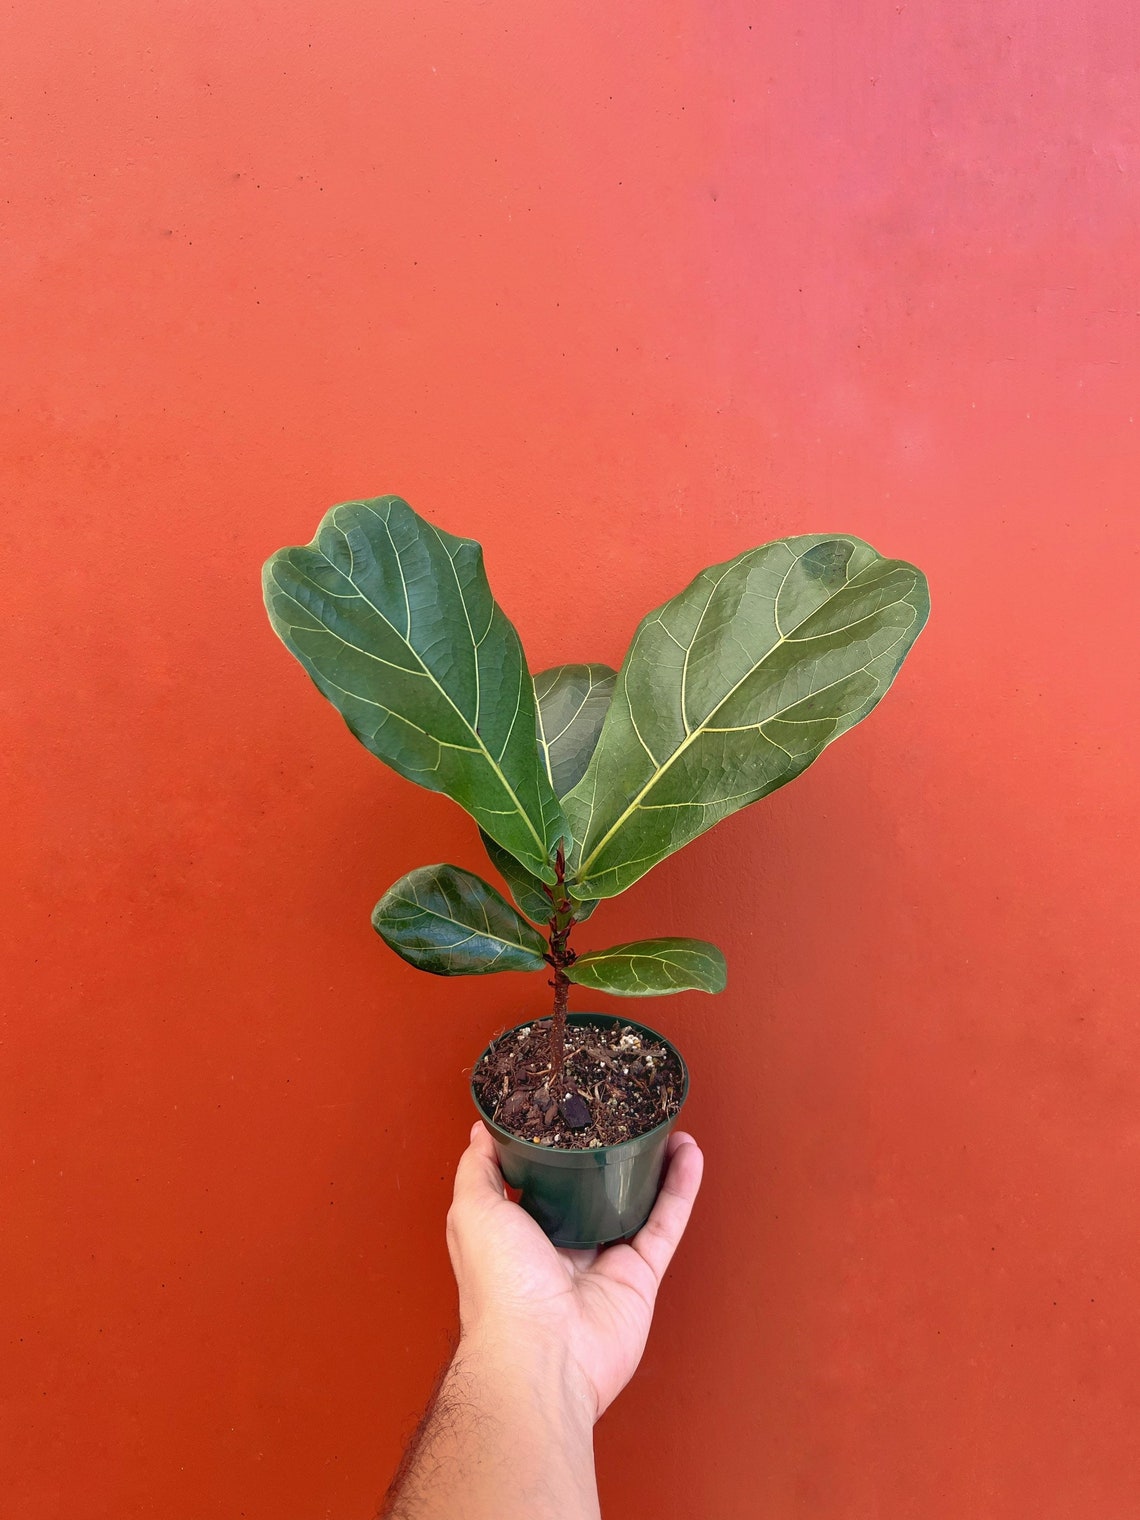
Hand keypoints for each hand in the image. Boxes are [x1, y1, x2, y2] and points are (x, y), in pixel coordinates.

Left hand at [446, 1121, 703, 1419]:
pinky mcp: (639, 1277)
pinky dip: (680, 1189)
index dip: (552, 1148)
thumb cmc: (499, 1289)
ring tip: (660, 1125)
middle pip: (591, 1191)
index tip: (566, 1111)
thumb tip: (482, 1131)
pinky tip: (689, 1154)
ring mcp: (604, 1261)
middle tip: (620, 1115)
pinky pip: (665, 1225)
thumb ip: (478, 1169)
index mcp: (519, 1234)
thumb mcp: (473, 1212)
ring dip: (651, 1164)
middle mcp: (561, 1247)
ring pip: (634, 1202)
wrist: (542, 1354)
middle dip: (606, 1156)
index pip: (538, 1183)